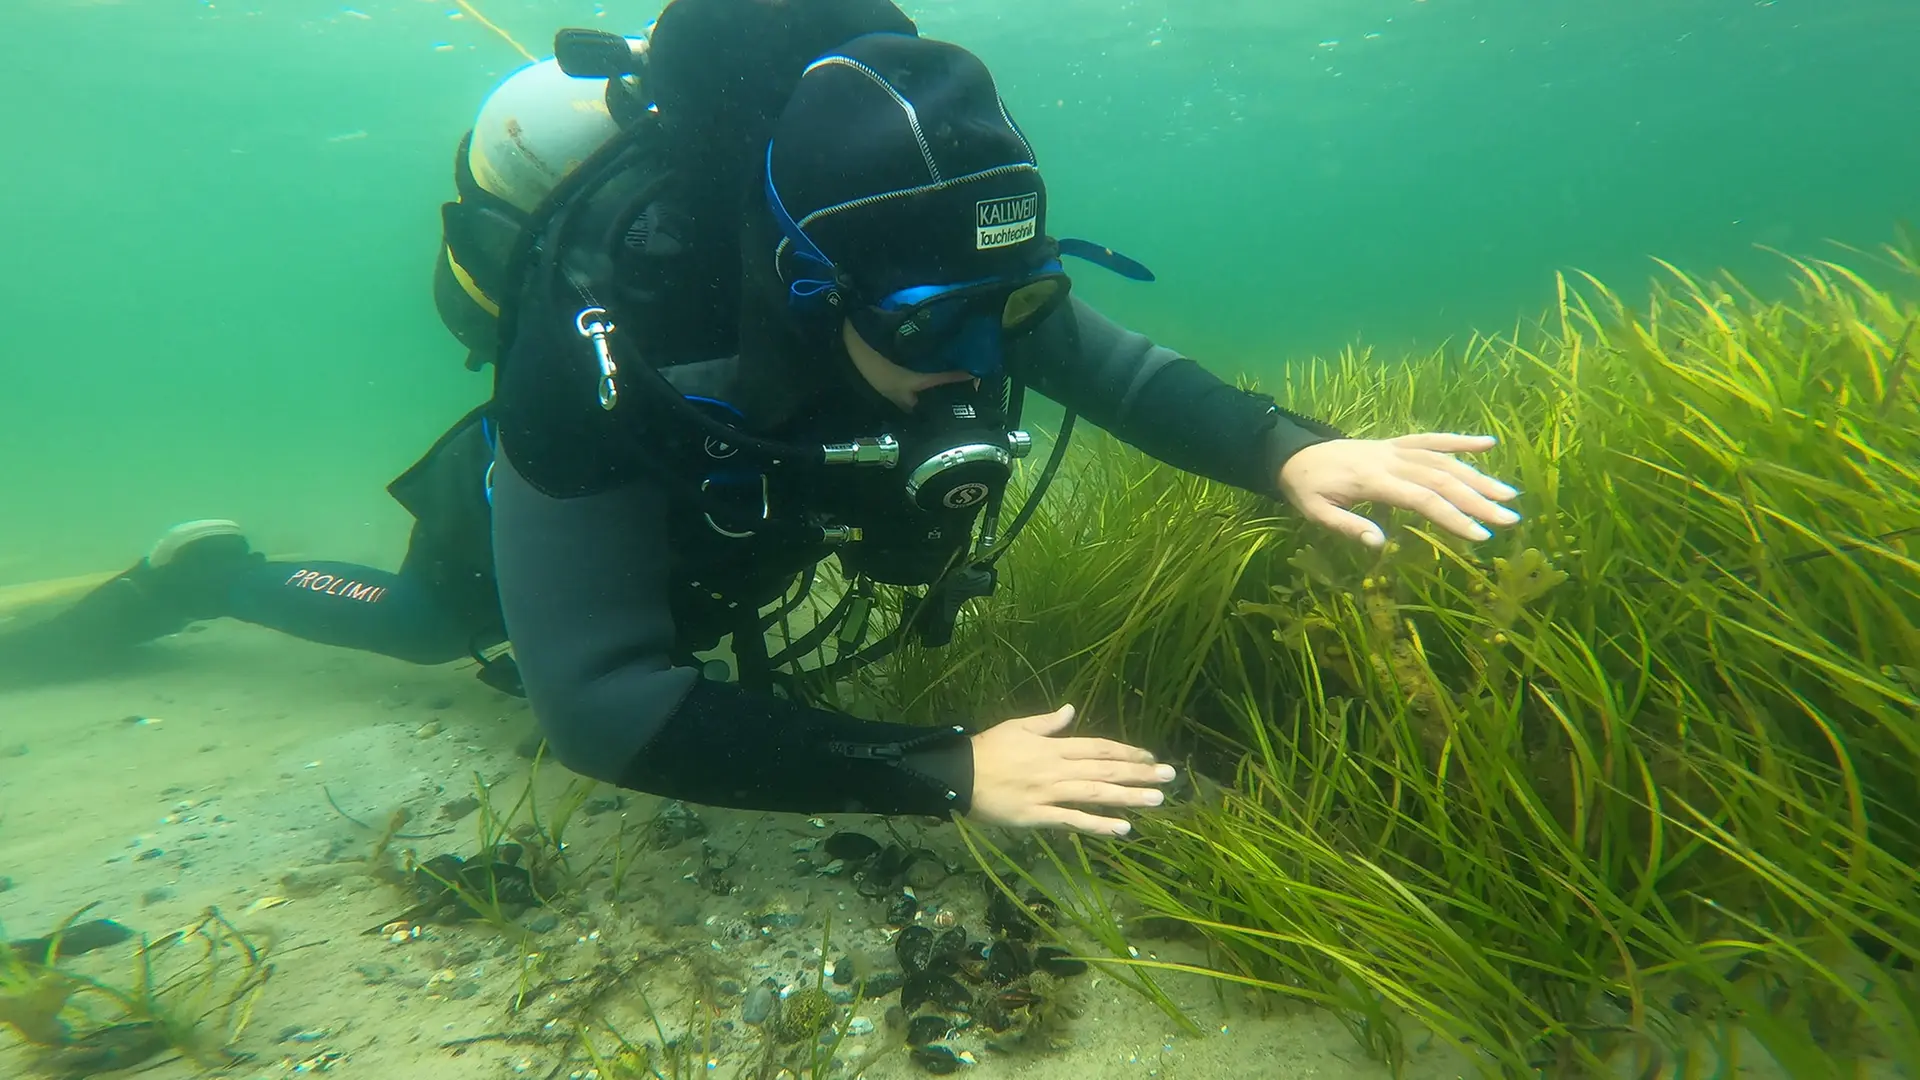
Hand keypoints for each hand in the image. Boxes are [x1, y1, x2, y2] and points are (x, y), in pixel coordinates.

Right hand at [967, 705, 1175, 836]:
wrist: (958, 774)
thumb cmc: (987, 749)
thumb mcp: (1017, 727)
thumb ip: (1047, 722)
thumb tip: (1071, 709)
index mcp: (1053, 746)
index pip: (1098, 747)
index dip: (1126, 752)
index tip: (1150, 757)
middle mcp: (1057, 768)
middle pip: (1105, 770)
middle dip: (1139, 773)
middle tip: (1169, 776)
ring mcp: (1049, 793)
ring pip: (1095, 794)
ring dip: (1128, 797)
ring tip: (1156, 800)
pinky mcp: (1038, 816)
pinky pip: (1073, 820)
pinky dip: (1098, 824)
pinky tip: (1122, 829)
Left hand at [1278, 433, 1519, 547]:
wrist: (1293, 455)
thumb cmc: (1307, 490)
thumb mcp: (1316, 513)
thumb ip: (1347, 527)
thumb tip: (1380, 543)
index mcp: (1373, 480)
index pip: (1421, 499)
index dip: (1452, 516)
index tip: (1480, 535)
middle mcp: (1391, 460)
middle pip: (1442, 479)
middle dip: (1478, 500)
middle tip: (1510, 520)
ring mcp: (1396, 448)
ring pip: (1443, 459)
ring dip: (1478, 476)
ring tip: (1509, 495)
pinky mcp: (1396, 443)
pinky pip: (1431, 439)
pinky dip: (1460, 439)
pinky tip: (1489, 443)